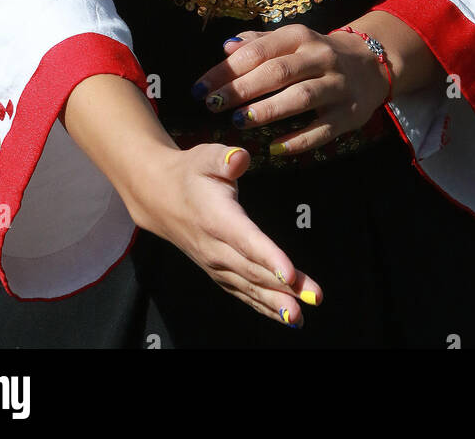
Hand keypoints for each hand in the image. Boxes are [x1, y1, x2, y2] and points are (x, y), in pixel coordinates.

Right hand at [128, 140, 322, 327]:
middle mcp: (215, 247)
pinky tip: (286, 317)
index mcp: (216, 218)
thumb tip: (240, 158)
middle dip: (284, 288)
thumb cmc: (190, 173)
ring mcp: (216, 265)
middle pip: (253, 271)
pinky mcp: (219, 273)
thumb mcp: (204, 156)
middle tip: (314, 298)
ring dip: (276, 305)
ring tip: (301, 318)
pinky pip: (243, 293)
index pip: (245, 240)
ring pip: (249, 288)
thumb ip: (223, 159)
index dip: (268, 258)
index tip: (289, 274)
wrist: (159, 198)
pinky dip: (263, 307)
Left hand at [193, 25, 389, 155]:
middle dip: (241, 90)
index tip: (200, 88)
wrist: (372, 64)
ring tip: (239, 122)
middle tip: (212, 106)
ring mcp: (337, 86)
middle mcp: (320, 57)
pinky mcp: (349, 114)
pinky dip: (298, 140)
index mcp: (300, 37)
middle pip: (277, 72)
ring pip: (300, 97)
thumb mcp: (290, 40)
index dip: (227, 70)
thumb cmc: (316, 54)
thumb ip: (257, 43)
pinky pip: (322, 129)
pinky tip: (274, 149)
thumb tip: (225, 48)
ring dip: (268, 111)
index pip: (258, 51)